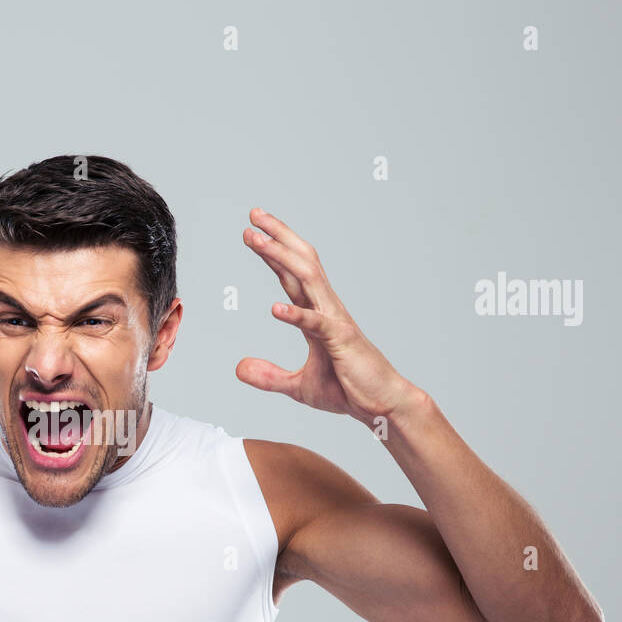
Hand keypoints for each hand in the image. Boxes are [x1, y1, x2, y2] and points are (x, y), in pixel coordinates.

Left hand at [236, 207, 417, 427]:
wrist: (382, 405)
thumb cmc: (348, 391)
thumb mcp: (298, 387)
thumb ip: (269, 376)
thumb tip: (239, 368)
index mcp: (316, 314)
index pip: (290, 275)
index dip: (272, 252)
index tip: (252, 231)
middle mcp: (326, 309)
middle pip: (300, 263)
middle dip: (277, 237)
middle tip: (253, 215)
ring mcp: (335, 321)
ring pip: (307, 279)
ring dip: (280, 257)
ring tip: (257, 240)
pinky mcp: (342, 341)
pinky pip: (316, 324)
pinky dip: (296, 315)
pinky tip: (275, 308)